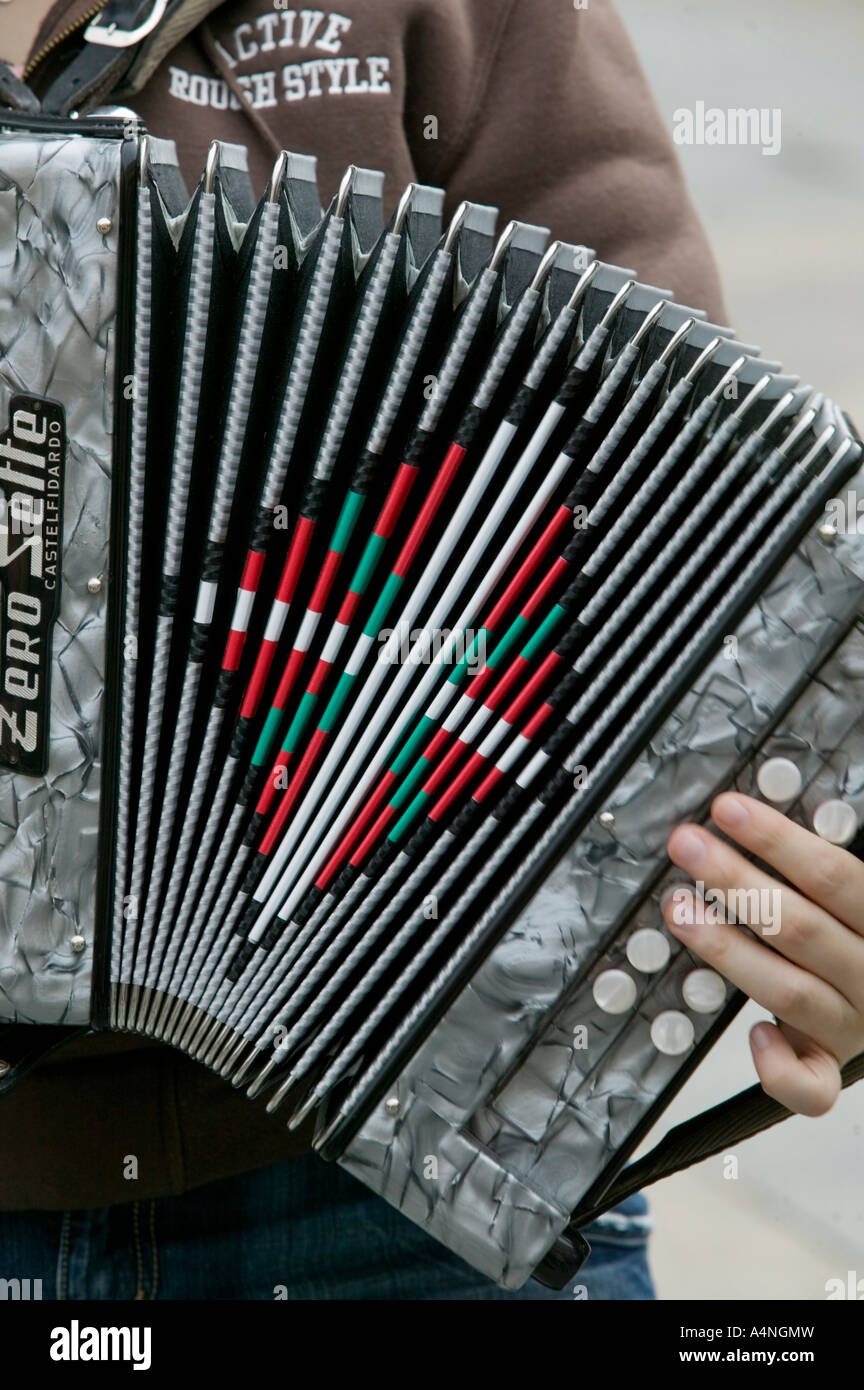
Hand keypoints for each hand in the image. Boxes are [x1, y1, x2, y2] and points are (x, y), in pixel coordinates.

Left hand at [662, 791, 863, 1116]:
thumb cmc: (852, 932)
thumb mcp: (850, 895)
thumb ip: (819, 869)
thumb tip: (747, 814)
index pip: (836, 876)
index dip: (778, 840)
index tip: (726, 810)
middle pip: (802, 928)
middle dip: (736, 881)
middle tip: (686, 846)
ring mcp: (850, 1026)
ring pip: (790, 992)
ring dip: (728, 948)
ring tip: (678, 909)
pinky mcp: (829, 1067)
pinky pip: (809, 1087)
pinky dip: (779, 1068)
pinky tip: (752, 1035)